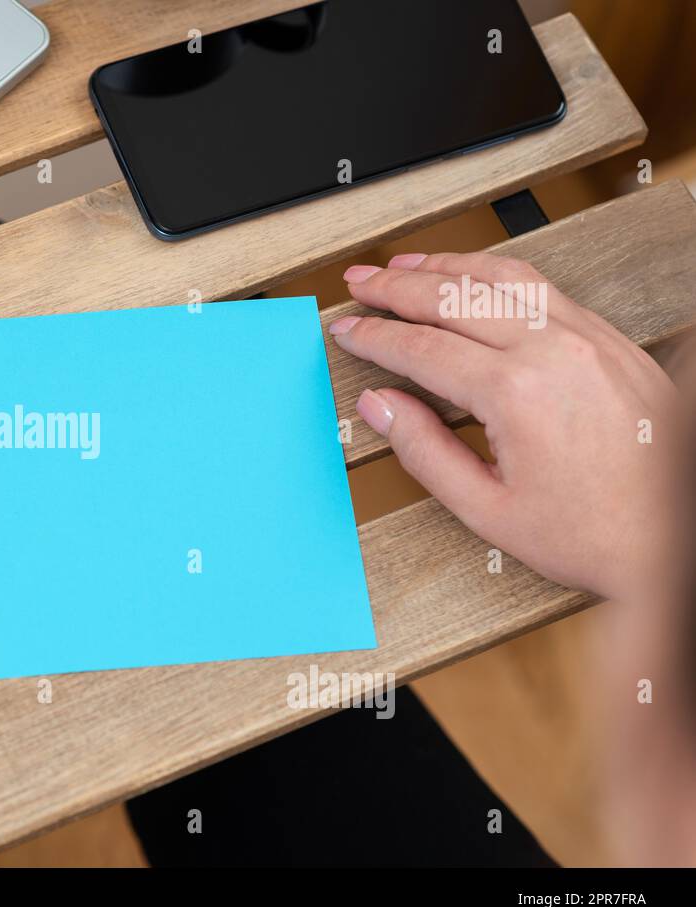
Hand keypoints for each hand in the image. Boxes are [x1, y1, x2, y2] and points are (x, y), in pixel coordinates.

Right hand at [330, 251, 677, 602]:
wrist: (678, 540)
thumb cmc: (596, 535)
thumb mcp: (488, 510)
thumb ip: (424, 451)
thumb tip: (380, 406)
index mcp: (517, 394)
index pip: (421, 349)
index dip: (374, 337)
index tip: (346, 332)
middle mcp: (555, 351)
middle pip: (454, 297)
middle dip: (396, 288)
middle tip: (359, 284)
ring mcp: (588, 337)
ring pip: (501, 276)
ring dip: (444, 266)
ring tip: (404, 266)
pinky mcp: (611, 339)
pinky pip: (541, 286)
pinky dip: (495, 273)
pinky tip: (473, 276)